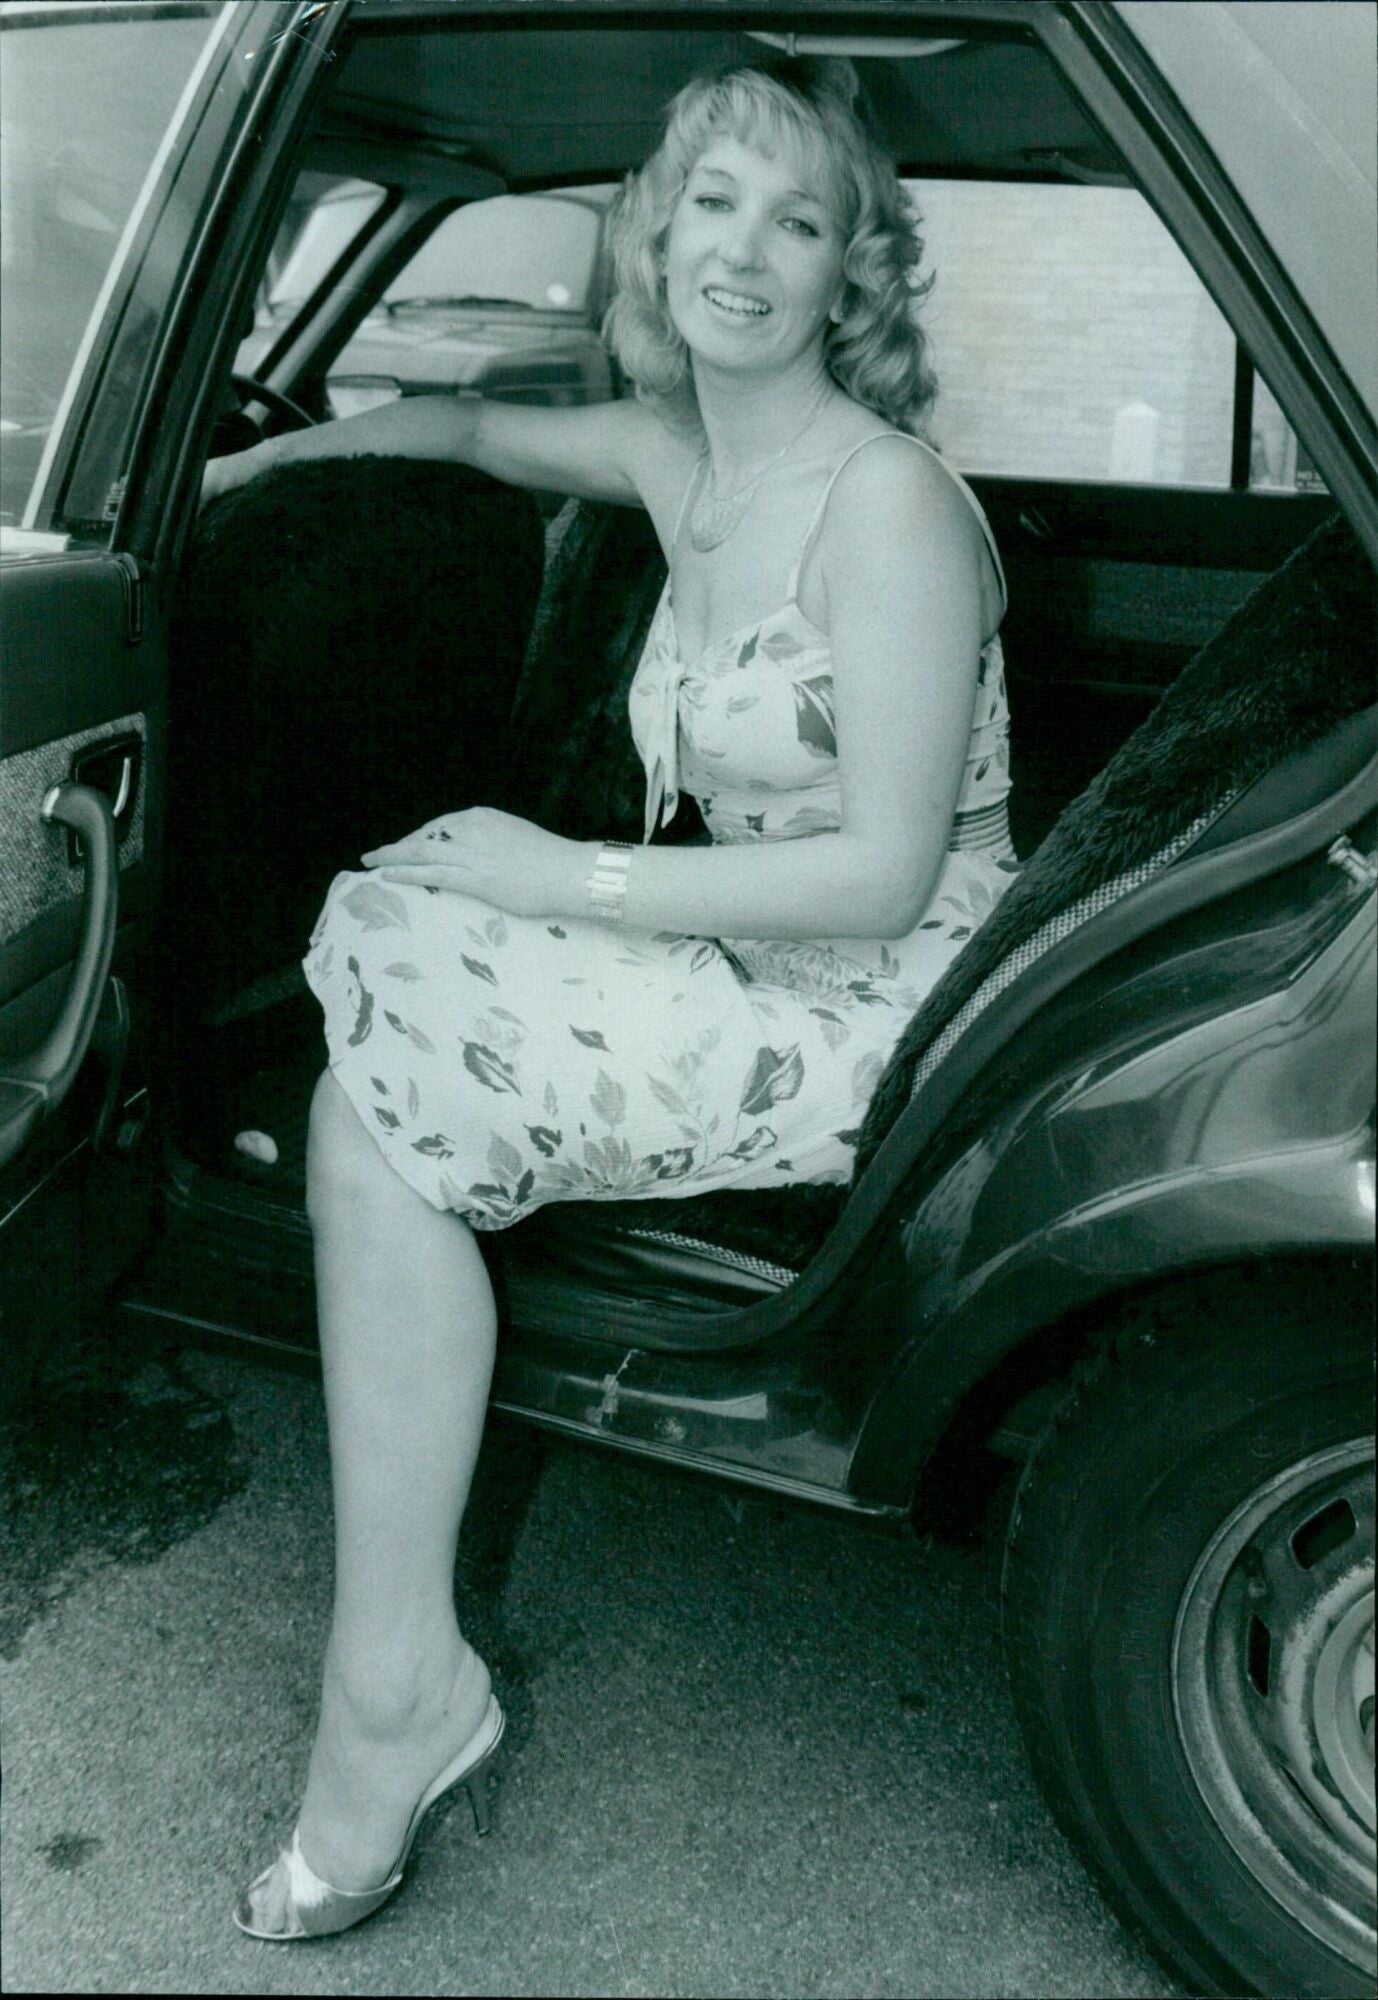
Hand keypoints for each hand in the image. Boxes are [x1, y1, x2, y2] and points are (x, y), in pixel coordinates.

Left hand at [362, 808, 585, 919]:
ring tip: (370, 864)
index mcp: (482, 817)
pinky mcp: (475, 877)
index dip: (417, 838)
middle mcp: (471, 829)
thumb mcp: (515, 837)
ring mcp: (472, 853)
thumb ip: (493, 841)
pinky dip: (406, 873)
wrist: (569, 871)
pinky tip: (388, 875)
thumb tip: (481, 854)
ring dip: (391, 857)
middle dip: (397, 846)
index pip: (439, 826)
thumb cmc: (550, 859)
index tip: (404, 847)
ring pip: (420, 852)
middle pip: (424, 837)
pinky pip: (431, 873)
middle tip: (374, 854)